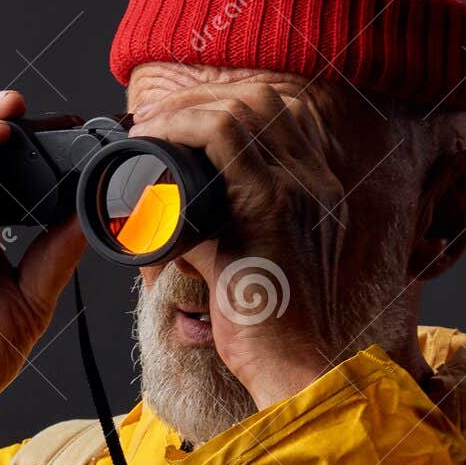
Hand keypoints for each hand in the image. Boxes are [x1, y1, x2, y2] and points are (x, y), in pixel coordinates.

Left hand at [129, 82, 346, 409]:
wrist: (296, 366)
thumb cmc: (267, 332)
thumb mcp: (246, 266)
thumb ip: (218, 235)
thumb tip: (168, 222)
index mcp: (317, 193)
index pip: (282, 116)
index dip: (227, 104)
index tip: (181, 120)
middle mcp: (315, 183)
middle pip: (264, 100)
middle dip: (202, 98)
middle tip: (155, 117)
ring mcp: (298, 189)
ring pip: (243, 108)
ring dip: (185, 108)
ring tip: (148, 124)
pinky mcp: (270, 205)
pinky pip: (225, 135)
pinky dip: (182, 126)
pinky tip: (154, 137)